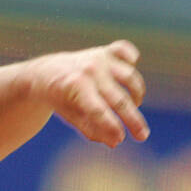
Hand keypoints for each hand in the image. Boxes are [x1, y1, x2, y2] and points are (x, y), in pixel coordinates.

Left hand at [26, 40, 147, 147]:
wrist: (47, 73)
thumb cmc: (61, 100)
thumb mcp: (70, 117)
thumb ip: (91, 130)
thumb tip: (116, 142)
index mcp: (76, 88)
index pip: (98, 111)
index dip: (112, 126)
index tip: (121, 139)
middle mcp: (89, 71)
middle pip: (118, 98)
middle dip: (133, 119)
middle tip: (143, 136)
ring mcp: (99, 59)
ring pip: (128, 76)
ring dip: (136, 93)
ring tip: (134, 105)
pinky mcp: (105, 51)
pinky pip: (123, 49)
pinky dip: (130, 56)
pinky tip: (132, 64)